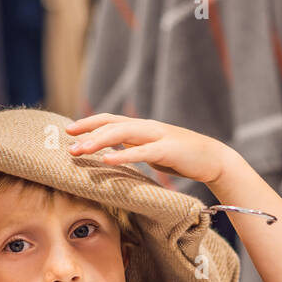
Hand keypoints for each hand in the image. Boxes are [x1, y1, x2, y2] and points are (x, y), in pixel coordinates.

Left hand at [65, 113, 236, 185]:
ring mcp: (158, 136)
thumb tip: (111, 152)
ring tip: (81, 151)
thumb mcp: (152, 151)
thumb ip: (133, 147)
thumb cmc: (181, 157)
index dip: (89, 123)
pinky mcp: (168, 149)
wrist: (213, 159)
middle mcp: (147, 127)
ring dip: (99, 142)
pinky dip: (122, 155)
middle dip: (88, 133)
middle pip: (112, 124)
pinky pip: (141, 152)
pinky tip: (107, 161)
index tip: (69, 131)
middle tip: (69, 146)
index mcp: (142, 127)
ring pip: (123, 134)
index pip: (110, 120)